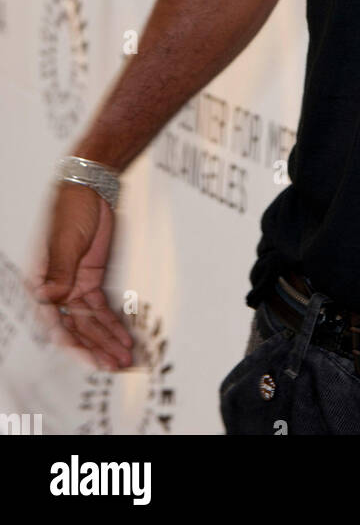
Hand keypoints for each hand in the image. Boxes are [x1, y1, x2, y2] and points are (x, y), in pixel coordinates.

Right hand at [27, 181, 133, 371]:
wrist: (91, 186)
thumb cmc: (72, 207)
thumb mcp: (66, 240)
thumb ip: (60, 272)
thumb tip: (48, 299)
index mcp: (40, 282)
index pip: (55, 323)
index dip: (74, 345)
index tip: (93, 360)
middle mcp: (55, 289)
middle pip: (75, 328)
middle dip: (96, 348)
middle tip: (115, 365)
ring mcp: (74, 286)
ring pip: (90, 323)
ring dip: (106, 341)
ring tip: (124, 359)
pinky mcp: (91, 280)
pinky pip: (101, 309)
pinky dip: (113, 324)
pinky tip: (124, 338)